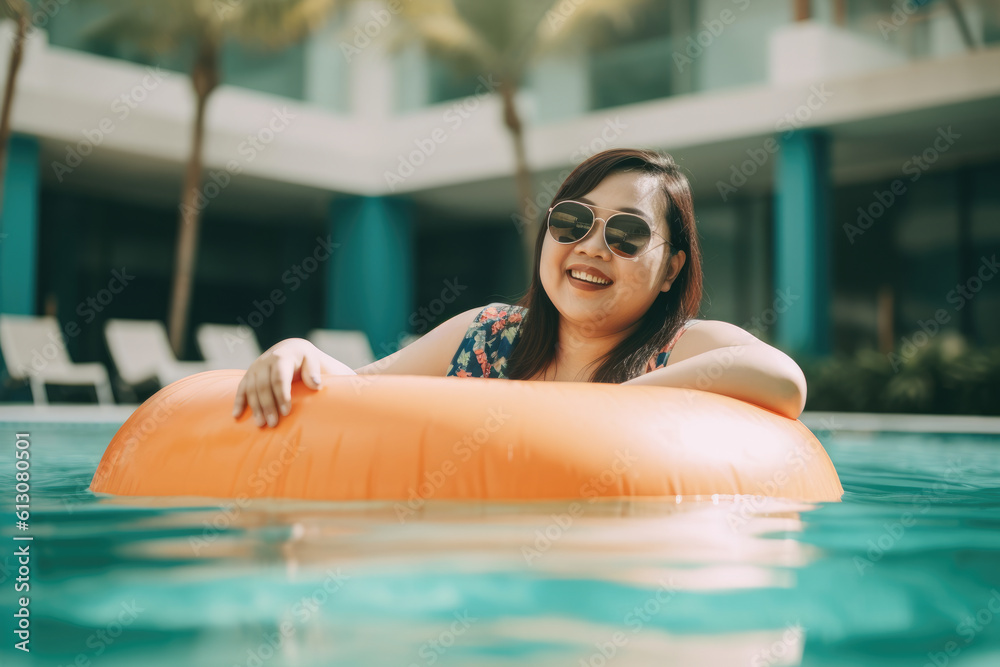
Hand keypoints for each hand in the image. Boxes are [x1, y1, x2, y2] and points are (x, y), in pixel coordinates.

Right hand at [232, 338, 353, 427]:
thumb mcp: (314, 361)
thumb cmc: (307, 360)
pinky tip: (236, 416)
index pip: (279, 377)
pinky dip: (238, 402)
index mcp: (283, 356)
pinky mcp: (249, 374)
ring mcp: (256, 367)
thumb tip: (316, 385)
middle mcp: (266, 360)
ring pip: (251, 388)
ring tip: (260, 424)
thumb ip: (314, 372)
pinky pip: (241, 388)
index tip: (287, 412)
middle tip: (273, 423)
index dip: (282, 395)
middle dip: (268, 405)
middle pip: (263, 385)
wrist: (292, 349)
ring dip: (255, 407)